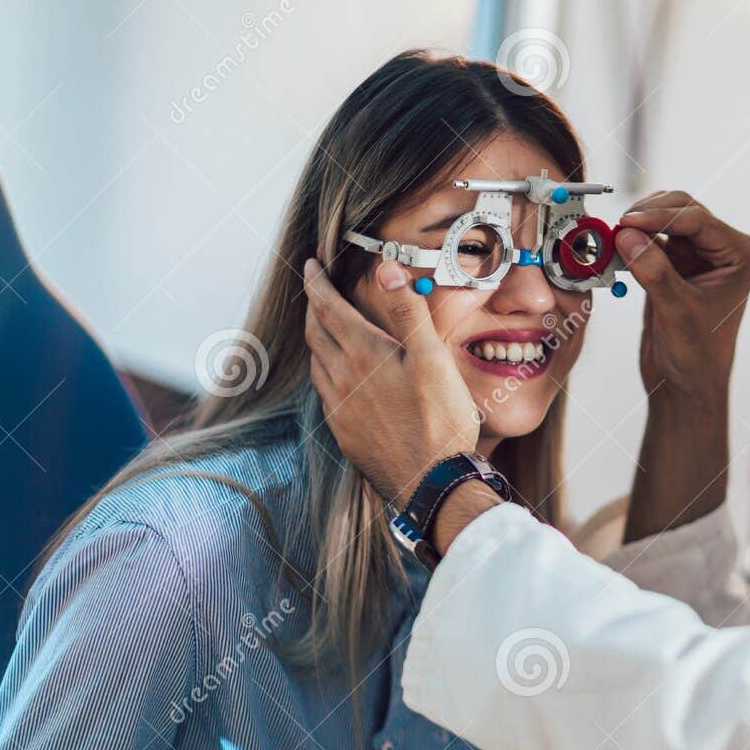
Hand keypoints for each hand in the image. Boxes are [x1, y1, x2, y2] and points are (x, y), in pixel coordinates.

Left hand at [302, 257, 479, 503]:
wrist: (431, 484)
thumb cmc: (440, 421)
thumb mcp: (433, 359)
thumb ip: (408, 312)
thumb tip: (387, 269)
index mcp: (363, 354)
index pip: (327, 307)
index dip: (316, 282)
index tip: (310, 264)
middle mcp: (341, 379)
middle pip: (315, 333)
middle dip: (314, 307)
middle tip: (318, 292)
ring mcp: (340, 409)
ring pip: (317, 364)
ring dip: (317, 340)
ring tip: (326, 330)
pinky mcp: (345, 433)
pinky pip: (325, 394)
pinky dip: (326, 373)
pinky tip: (341, 380)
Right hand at [615, 191, 749, 408]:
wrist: (685, 385)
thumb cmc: (696, 356)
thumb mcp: (677, 313)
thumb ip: (655, 271)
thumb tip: (627, 234)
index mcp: (739, 254)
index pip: (697, 220)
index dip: (660, 217)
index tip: (627, 223)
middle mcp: (722, 249)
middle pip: (681, 210)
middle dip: (647, 216)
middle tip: (617, 230)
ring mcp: (697, 255)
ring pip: (663, 220)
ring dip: (637, 226)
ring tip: (614, 242)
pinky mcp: (674, 264)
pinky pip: (649, 239)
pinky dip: (631, 242)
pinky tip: (616, 252)